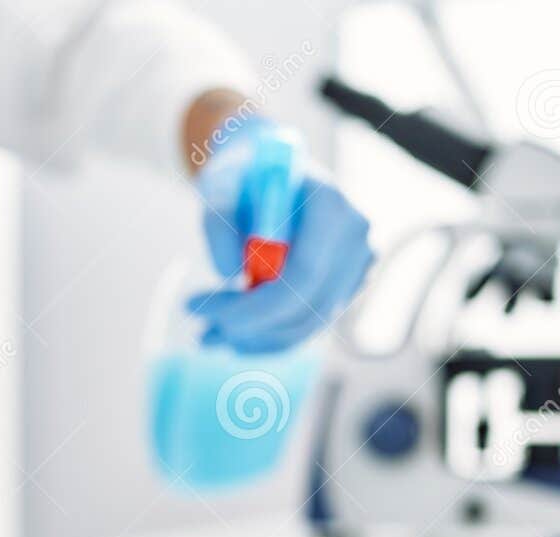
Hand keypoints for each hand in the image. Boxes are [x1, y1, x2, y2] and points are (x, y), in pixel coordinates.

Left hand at [189, 118, 372, 353]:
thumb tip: (229, 274)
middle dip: (249, 328)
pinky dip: (270, 337)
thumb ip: (220, 228)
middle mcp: (355, 239)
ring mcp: (357, 267)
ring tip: (210, 337)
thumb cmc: (243, 178)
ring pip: (307, 326)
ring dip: (256, 340)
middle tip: (202, 332)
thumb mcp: (219, 191)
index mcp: (331, 206)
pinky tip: (234, 337)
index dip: (255, 307)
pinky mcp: (347, 289)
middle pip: (307, 309)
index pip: (303, 276)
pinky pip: (308, 326)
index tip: (205, 312)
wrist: (270, 174)